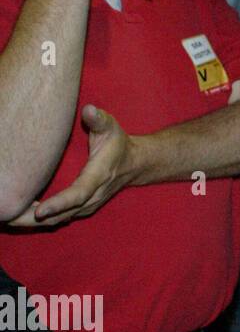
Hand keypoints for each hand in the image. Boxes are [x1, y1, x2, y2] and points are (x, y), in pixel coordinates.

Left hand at [8, 105, 136, 226]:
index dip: (59, 203)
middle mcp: (94, 195)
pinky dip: (42, 221)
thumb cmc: (118, 143)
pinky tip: (22, 216)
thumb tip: (88, 109)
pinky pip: (61, 219)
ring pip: (60, 219)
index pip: (78, 194)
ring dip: (35, 222)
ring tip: (10, 218)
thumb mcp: (111, 127)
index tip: (39, 211)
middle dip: (37, 219)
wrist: (135, 164)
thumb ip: (99, 119)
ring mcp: (89, 204)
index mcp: (99, 175)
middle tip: (9, 217)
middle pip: (64, 214)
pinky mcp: (83, 208)